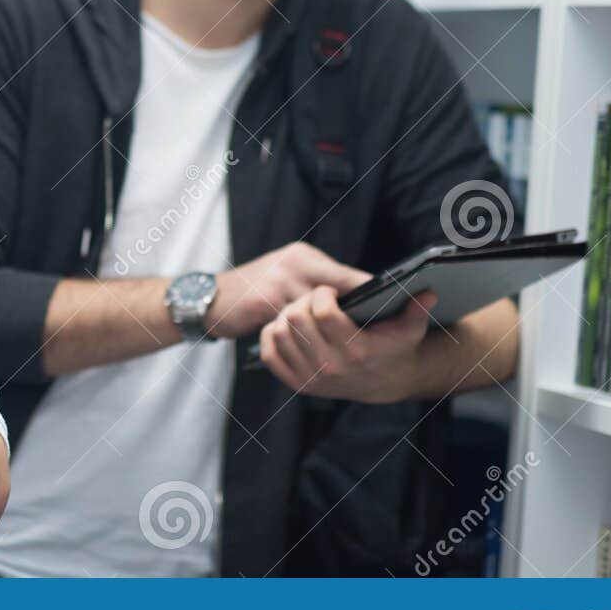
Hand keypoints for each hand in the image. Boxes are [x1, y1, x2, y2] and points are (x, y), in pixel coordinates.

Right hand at [207, 242, 369, 339]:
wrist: (212, 298)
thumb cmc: (257, 286)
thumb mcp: (289, 273)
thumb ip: (318, 283)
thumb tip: (358, 296)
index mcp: (304, 258)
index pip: (346, 276)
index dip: (372, 292)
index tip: (399, 304)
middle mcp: (294, 267)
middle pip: (339, 294)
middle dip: (359, 315)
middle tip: (381, 331)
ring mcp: (279, 286)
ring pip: (320, 313)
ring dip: (337, 330)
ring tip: (358, 346)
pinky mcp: (265, 307)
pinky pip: (299, 328)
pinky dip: (312, 339)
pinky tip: (322, 351)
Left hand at [257, 286, 438, 402]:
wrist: (384, 381)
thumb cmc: (395, 347)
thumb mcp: (410, 328)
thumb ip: (418, 309)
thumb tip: (429, 292)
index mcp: (356, 350)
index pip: (323, 313)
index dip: (322, 294)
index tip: (329, 292)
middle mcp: (331, 367)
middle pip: (296, 320)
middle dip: (303, 301)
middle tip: (314, 300)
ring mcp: (312, 378)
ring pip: (280, 333)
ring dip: (286, 316)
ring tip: (303, 312)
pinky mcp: (298, 384)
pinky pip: (270, 355)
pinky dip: (273, 336)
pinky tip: (289, 329)